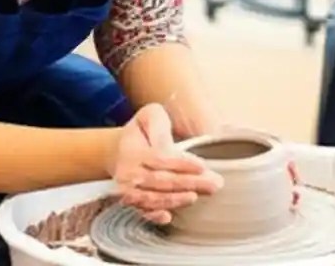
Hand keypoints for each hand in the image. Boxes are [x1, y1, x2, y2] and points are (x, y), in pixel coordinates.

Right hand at [107, 104, 223, 224]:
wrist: (121, 149)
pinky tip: (167, 217)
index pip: (160, 158)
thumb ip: (160, 127)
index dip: (181, 164)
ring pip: (153, 198)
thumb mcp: (150, 116)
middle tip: (214, 184)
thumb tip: (169, 146)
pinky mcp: (132, 201)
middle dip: (189, 183)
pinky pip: (142, 211)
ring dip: (175, 200)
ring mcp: (128, 189)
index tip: (202, 166)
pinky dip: (153, 216)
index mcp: (133, 150)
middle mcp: (128, 172)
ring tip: (195, 196)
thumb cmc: (142, 131)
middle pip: (161, 180)